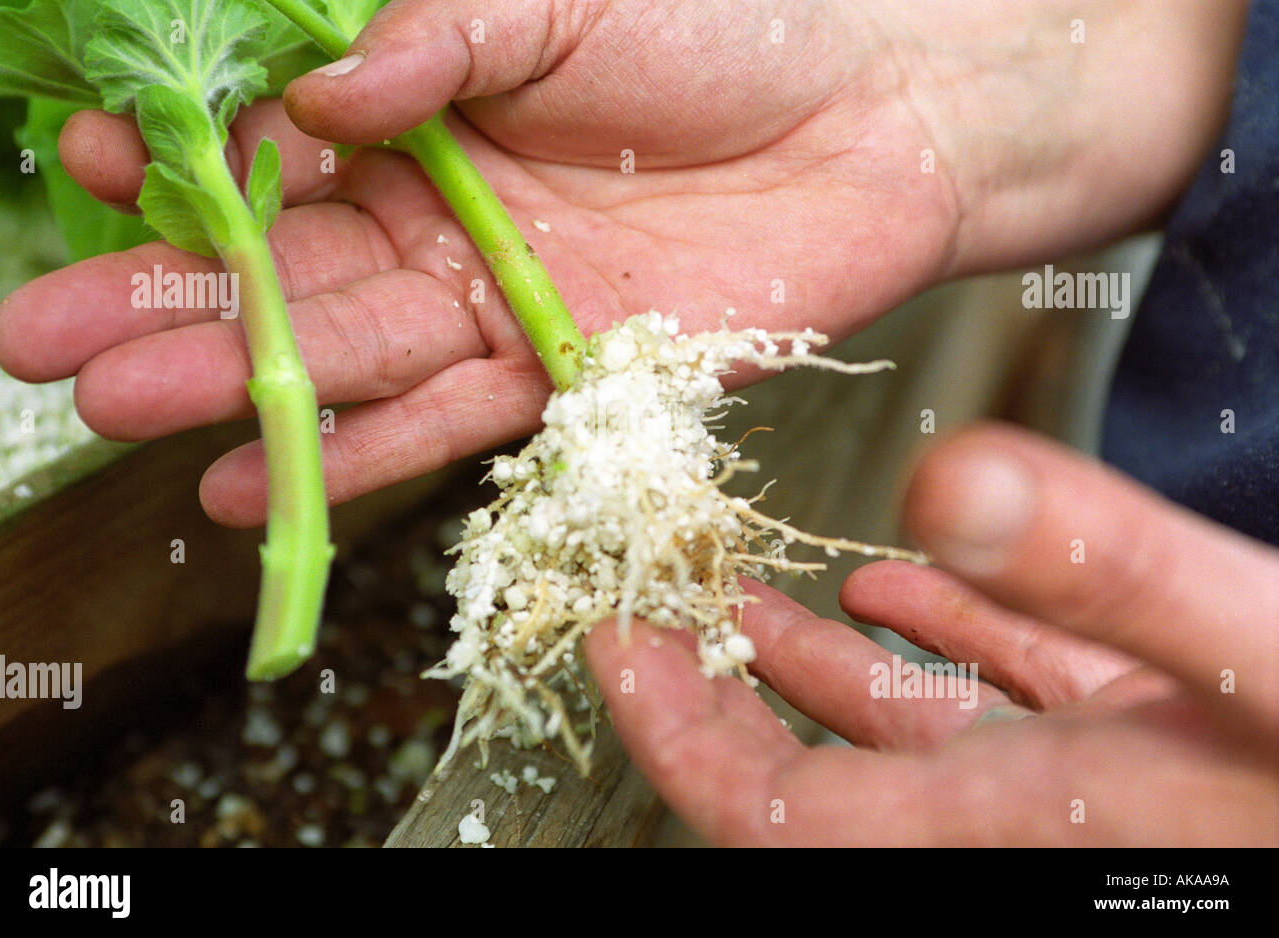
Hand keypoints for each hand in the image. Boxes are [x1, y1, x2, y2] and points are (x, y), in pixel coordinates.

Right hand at [0, 0, 1244, 525]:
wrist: (879, 109)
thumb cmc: (729, 21)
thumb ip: (430, 35)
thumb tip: (310, 94)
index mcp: (423, 108)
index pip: (272, 147)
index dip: (183, 165)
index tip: (100, 169)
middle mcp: (441, 213)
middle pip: (286, 267)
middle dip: (168, 298)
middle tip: (54, 342)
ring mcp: (495, 300)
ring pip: (348, 353)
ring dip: (240, 384)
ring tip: (124, 406)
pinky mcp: (564, 374)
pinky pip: (449, 421)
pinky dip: (364, 455)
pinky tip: (268, 483)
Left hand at [584, 424, 1278, 844]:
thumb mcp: (1267, 658)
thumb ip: (1109, 576)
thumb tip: (950, 482)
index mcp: (1011, 825)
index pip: (770, 808)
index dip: (673, 731)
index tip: (612, 644)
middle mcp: (1021, 822)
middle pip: (815, 773)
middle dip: (727, 691)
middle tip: (659, 607)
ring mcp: (1075, 792)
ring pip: (906, 733)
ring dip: (819, 663)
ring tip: (751, 594)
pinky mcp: (1137, 754)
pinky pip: (1003, 706)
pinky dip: (947, 645)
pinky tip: (905, 587)